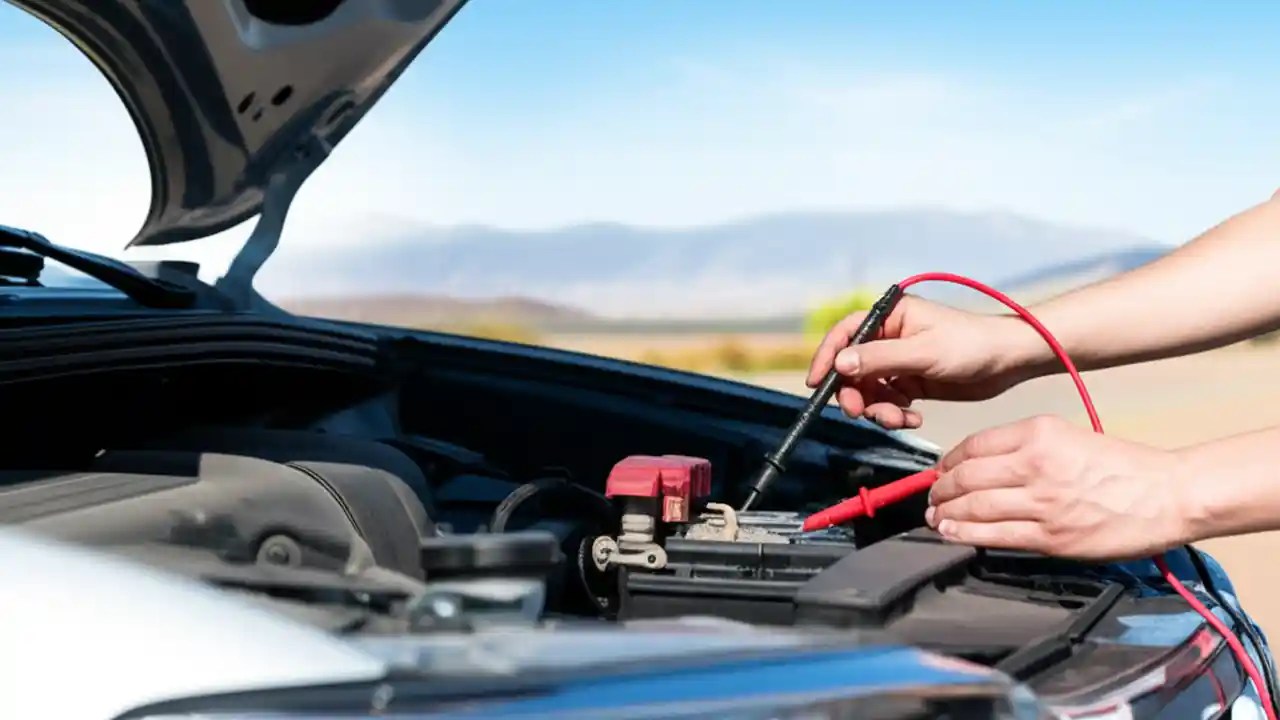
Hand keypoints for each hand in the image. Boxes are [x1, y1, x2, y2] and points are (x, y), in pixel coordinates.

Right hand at [806, 295, 1041, 428]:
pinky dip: (894, 414)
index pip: (845, 334)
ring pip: (869, 389)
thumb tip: (840, 364)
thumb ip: (879, 359)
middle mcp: (889, 337)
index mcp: (889, 317)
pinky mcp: (911, 382)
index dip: (827, 358)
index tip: (817, 385)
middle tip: (862, 413)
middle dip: (856, 393)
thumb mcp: (922, 352)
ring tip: (899, 420)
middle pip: (853, 368)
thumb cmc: (970, 345)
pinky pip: (888, 401)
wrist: (1007, 362)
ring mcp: (899, 361)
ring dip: (878, 409)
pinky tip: (913, 419)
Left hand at [924, 415, 1192, 560]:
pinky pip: (995, 536)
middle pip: (967, 477)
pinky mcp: (1050, 537)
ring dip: (947, 514)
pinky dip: (965, 534)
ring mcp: (1042, 502)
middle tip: (932, 497)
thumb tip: (981, 466)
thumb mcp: (1069, 437)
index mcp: (1038, 433)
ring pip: (975, 507)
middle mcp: (1035, 464)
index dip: (949, 461)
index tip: (940, 471)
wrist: (1168, 495)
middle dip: (940, 489)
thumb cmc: (1123, 466)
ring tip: (936, 517)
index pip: (974, 445)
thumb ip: (1025, 448)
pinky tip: (951, 533)